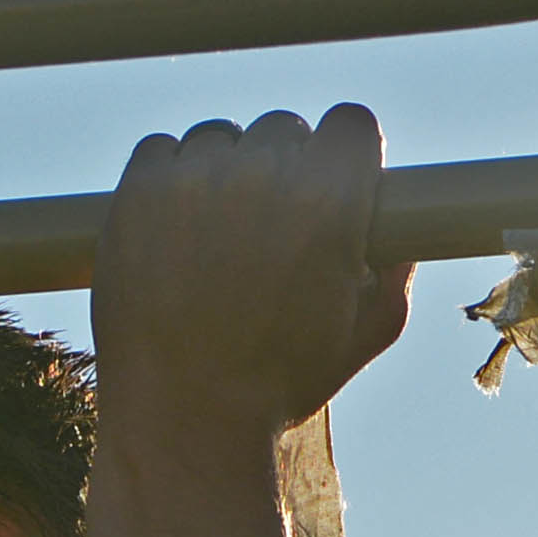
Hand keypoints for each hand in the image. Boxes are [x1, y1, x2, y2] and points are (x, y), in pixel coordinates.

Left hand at [88, 106, 407, 440]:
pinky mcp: (138, 190)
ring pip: (219, 138)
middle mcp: (264, 173)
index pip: (350, 121)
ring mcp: (195, 178)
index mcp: (332, 199)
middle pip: (284, 128)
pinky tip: (175, 228)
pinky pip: (161, 151)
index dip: (345, 154)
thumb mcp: (365, 333)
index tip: (333, 180)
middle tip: (270, 227)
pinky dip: (168, 179)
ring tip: (217, 237)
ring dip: (223, 172)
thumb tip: (399, 231)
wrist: (183, 415)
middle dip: (284, 168)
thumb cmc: (281, 382)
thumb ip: (395, 272)